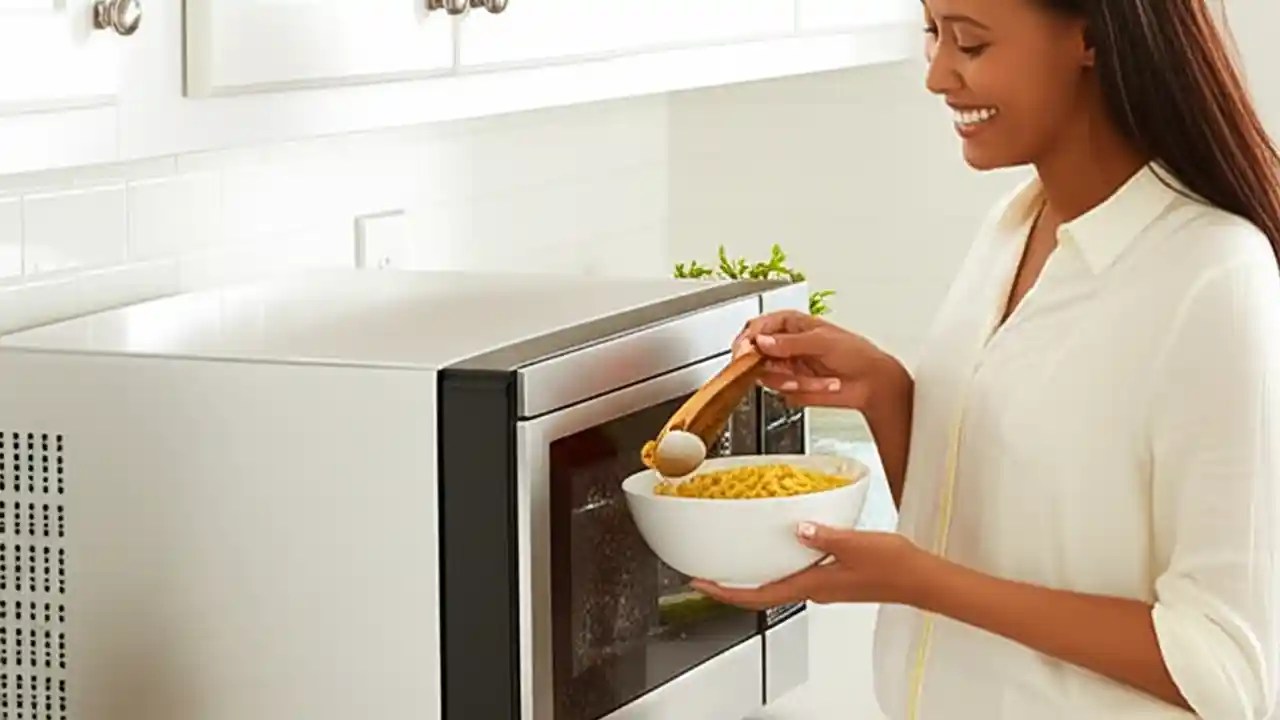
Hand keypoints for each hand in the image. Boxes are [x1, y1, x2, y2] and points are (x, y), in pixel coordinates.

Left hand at [690, 522, 930, 609]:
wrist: (920, 579)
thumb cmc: (892, 567)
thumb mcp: (854, 544)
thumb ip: (823, 536)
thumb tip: (798, 529)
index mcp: (812, 585)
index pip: (757, 596)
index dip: (726, 592)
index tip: (702, 584)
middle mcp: (814, 590)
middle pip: (761, 594)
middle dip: (732, 587)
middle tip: (708, 574)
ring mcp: (823, 586)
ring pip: (777, 585)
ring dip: (753, 577)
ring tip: (735, 561)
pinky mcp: (834, 579)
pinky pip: (795, 576)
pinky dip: (778, 566)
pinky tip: (781, 548)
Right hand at [734, 310, 896, 410]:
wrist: (870, 383)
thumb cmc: (855, 353)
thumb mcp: (822, 342)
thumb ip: (790, 343)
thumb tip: (763, 342)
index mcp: (789, 324)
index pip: (756, 328)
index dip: (747, 340)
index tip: (746, 352)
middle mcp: (782, 344)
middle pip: (753, 354)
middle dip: (767, 365)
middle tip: (780, 369)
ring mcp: (785, 366)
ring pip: (766, 375)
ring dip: (789, 380)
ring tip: (811, 379)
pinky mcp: (790, 385)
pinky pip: (780, 390)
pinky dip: (799, 389)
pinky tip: (819, 384)